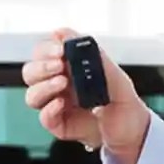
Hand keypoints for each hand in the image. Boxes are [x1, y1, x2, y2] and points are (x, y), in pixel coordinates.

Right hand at [22, 28, 151, 163]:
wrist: (132, 130)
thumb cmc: (121, 99)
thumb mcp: (113, 73)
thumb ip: (90, 53)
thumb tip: (64, 33)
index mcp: (67, 68)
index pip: (43, 53)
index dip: (46, 49)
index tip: (59, 50)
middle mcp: (57, 85)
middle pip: (31, 73)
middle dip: (41, 67)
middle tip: (59, 65)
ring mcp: (56, 106)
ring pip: (32, 95)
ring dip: (44, 86)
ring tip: (63, 82)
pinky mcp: (59, 125)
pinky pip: (44, 117)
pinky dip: (49, 109)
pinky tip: (61, 104)